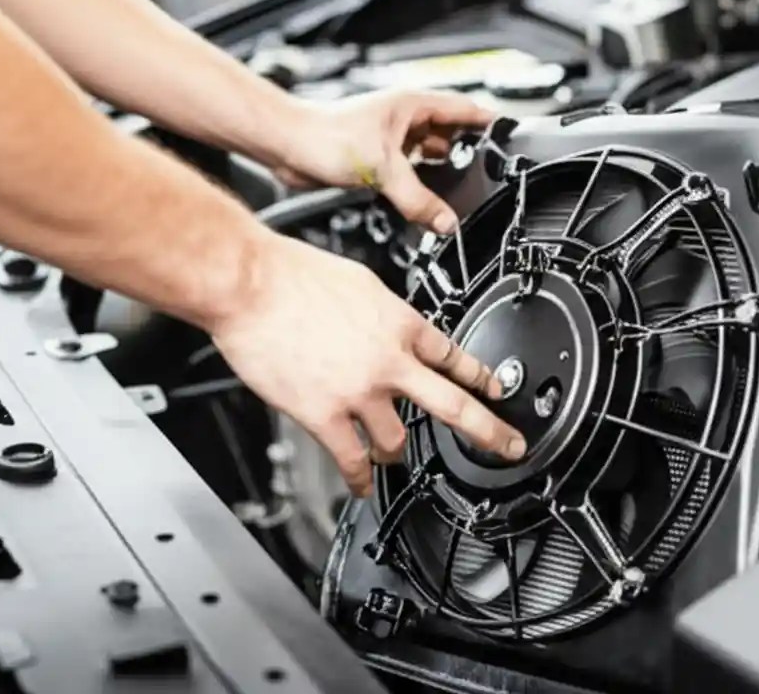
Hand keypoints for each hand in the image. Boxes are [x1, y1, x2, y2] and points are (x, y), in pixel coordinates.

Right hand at [210, 233, 525, 495]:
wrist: (249, 283)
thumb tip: (392, 325)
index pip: (453, 356)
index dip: (480, 377)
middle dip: (489, 432)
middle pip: (454, 406)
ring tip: (393, 456)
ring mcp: (359, 393)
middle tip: (508, 446)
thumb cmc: (293, 274)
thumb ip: (384, 312)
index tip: (495, 390)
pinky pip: (352, 459)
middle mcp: (389, 361)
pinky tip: (364, 486)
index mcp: (401, 322)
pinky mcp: (324, 415)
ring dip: (398, 453)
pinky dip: (361, 478)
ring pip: (398, 442)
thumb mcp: (360, 281)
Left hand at [270, 89, 493, 234]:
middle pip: (449, 136)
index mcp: (414, 106)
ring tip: (456, 193)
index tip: (510, 135)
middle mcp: (405, 120)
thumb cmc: (325, 135)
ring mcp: (391, 140)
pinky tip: (422, 202)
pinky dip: (417, 187)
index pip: (464, 110)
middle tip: (485, 176)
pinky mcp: (377, 160)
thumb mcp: (383, 169)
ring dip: (439, 174)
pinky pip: (408, 175)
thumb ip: (418, 199)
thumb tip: (445, 222)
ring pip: (428, 157)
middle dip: (466, 155)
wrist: (287, 146)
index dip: (488, 122)